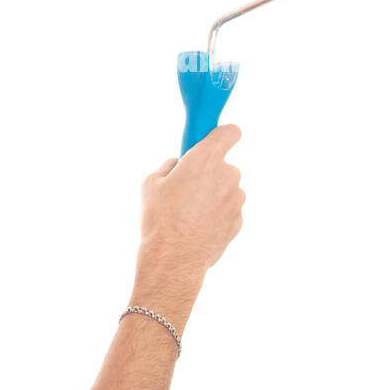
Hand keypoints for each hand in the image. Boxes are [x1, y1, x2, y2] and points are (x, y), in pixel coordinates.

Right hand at [138, 123, 245, 281]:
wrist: (174, 257)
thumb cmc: (159, 218)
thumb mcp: (151, 183)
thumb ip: (170, 167)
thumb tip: (178, 166)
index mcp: (205, 158)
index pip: (230, 132)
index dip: (221, 135)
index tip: (211, 142)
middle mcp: (228, 174)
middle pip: (223, 165)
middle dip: (207, 174)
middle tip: (184, 190)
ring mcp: (236, 199)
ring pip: (225, 189)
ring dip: (212, 196)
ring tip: (187, 214)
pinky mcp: (239, 220)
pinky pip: (227, 210)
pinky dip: (215, 215)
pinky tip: (196, 227)